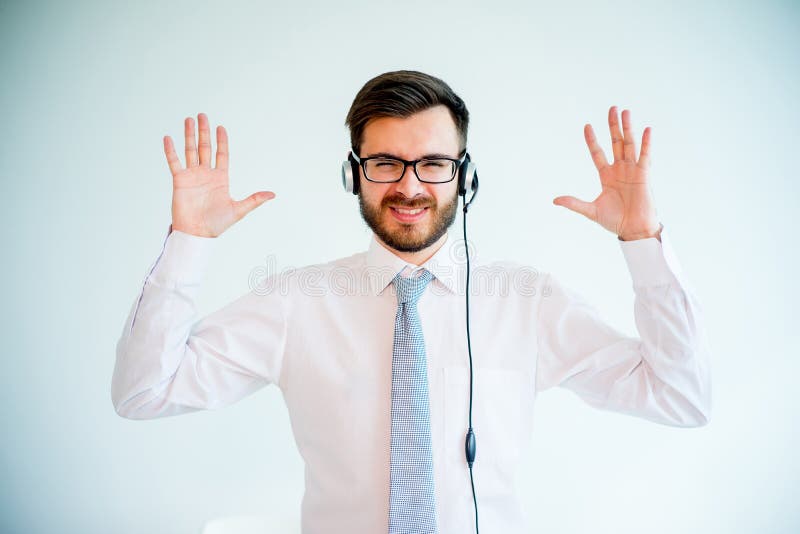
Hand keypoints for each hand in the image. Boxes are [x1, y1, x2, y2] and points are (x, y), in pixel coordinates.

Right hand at [163, 113, 274, 237]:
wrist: (197, 234)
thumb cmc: (218, 224)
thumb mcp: (239, 210)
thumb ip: (254, 200)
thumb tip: (273, 194)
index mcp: (221, 178)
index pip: (222, 154)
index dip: (221, 141)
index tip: (221, 128)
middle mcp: (206, 174)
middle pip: (205, 148)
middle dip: (204, 132)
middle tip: (202, 115)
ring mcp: (192, 176)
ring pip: (190, 151)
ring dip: (189, 135)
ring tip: (189, 120)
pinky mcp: (179, 181)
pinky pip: (174, 162)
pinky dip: (171, 151)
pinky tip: (168, 138)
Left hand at [553, 106, 660, 240]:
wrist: (633, 230)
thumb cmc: (614, 221)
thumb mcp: (591, 211)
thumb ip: (574, 203)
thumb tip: (555, 200)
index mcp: (606, 176)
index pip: (597, 153)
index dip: (592, 140)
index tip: (587, 126)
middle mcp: (619, 170)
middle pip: (615, 143)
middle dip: (613, 126)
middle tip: (612, 108)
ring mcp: (632, 170)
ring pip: (629, 144)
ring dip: (628, 128)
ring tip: (625, 112)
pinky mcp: (644, 175)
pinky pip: (645, 156)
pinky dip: (646, 143)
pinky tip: (647, 130)